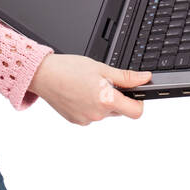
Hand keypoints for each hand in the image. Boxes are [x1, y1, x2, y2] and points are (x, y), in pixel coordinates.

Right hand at [29, 54, 153, 124]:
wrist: (43, 75)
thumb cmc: (69, 68)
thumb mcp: (102, 68)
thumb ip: (126, 77)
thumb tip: (145, 78)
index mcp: (106, 100)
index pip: (136, 112)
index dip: (138, 103)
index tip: (133, 94)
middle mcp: (97, 114)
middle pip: (120, 111)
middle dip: (117, 98)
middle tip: (103, 82)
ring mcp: (86, 120)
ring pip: (105, 113)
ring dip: (102, 102)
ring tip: (87, 86)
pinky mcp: (76, 121)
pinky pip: (91, 115)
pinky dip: (90, 106)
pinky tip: (79, 93)